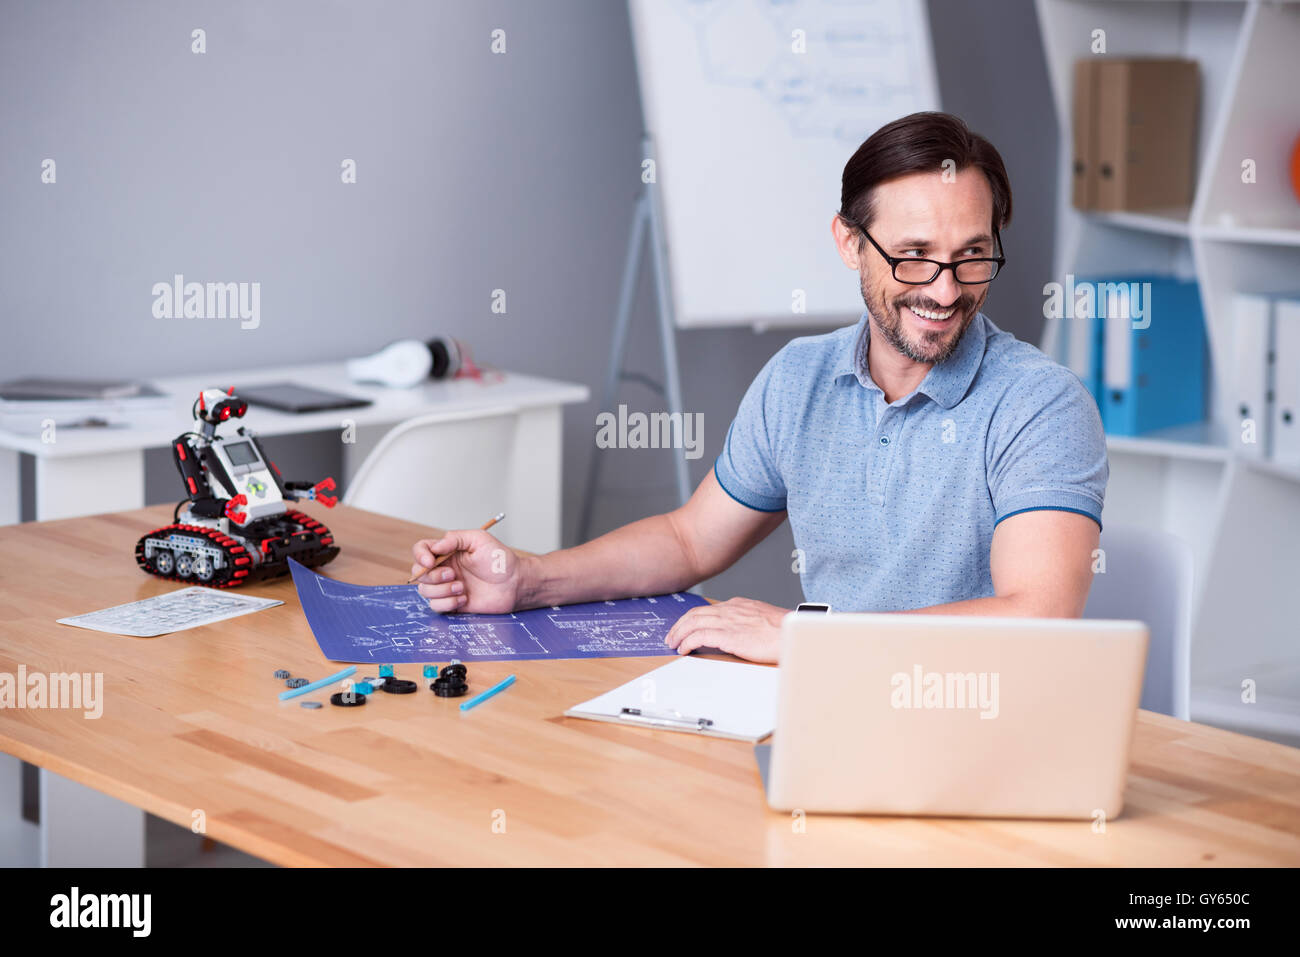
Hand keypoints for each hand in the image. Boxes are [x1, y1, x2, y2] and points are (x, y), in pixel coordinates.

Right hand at [410, 531, 519, 613]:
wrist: (514, 584)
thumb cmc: (499, 560)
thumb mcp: (478, 539)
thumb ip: (454, 538)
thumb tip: (434, 547)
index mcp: (447, 552)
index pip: (421, 550)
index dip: (420, 555)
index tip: (430, 561)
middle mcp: (444, 569)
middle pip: (419, 572)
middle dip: (433, 576)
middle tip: (453, 575)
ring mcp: (447, 587)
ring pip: (425, 591)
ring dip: (442, 590)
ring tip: (461, 587)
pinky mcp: (452, 603)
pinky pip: (435, 606)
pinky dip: (448, 603)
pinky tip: (465, 598)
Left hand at [663, 597, 786, 663]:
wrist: (794, 632)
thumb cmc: (785, 630)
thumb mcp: (763, 620)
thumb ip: (748, 623)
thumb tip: (741, 633)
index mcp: (739, 605)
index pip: (708, 609)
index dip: (692, 619)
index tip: (685, 627)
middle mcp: (730, 609)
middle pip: (695, 613)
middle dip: (679, 625)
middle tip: (672, 636)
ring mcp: (728, 621)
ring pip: (693, 623)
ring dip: (679, 634)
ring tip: (673, 644)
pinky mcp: (728, 635)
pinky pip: (699, 636)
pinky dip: (687, 642)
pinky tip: (684, 649)